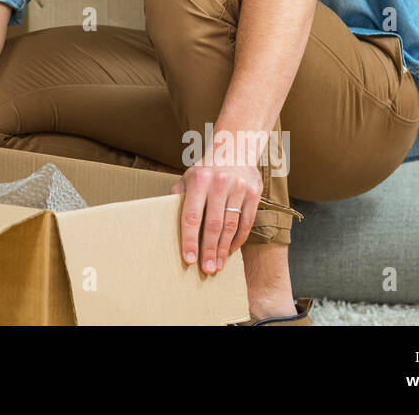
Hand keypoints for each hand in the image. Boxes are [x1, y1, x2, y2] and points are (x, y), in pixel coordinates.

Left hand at [168, 152, 262, 274]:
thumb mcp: (188, 177)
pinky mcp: (254, 193)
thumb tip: (165, 220)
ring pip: (231, 226)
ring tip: (218, 265)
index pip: (192, 216)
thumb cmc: (206, 169)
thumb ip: (179, 196)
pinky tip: (231, 250)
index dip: (190, 240)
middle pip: (213, 225)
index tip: (188, 259)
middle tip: (207, 269)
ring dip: (224, 249)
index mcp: (199, 180)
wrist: (234, 149)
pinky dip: (238, 239)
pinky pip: (246, 222)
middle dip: (209, 250)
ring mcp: (238, 188)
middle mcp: (219, 183)